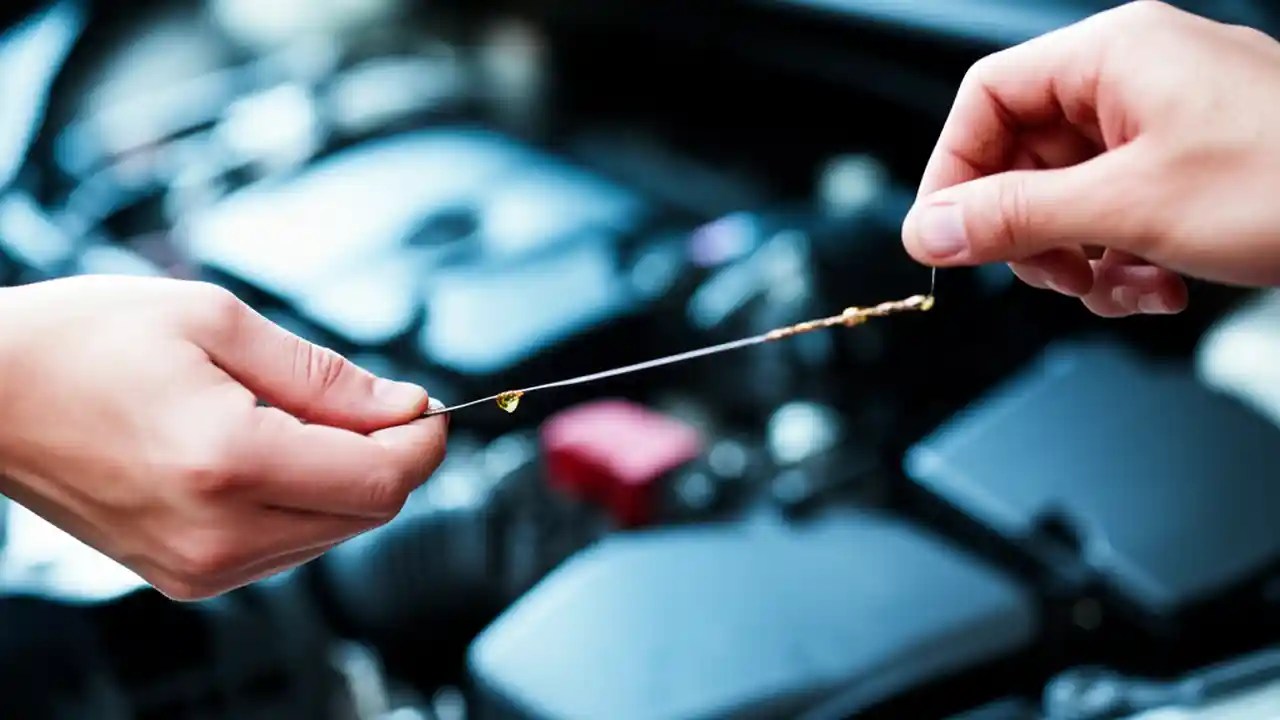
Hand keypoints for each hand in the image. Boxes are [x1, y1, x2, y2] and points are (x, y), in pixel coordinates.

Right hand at [0, 276, 446, 599]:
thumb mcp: (216, 322)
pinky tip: (264, 450)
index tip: (425, 406)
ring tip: (286, 416)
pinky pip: (287, 544)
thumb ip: (324, 375)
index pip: (381, 481)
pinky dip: (302, 498)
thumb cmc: (83, 343)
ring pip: (333, 532)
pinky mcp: (187, 577)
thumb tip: (403, 406)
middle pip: (367, 513)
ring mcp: (201, 567)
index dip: (423, 442)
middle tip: (360, 398)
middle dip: (385, 455)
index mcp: (231, 464)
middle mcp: (219, 536)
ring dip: (342, 476)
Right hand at [901, 1, 1279, 315]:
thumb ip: (1015, 217)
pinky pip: (1115, 217)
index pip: (986, 101)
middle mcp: (1133, 82)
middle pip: (1022, 157)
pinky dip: (1122, 264)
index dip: (954, 173)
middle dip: (1031, 232)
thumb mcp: (1131, 206)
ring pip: (1067, 198)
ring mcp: (1163, 127)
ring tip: (1120, 288)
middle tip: (1051, 274)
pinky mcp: (1189, 171)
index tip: (947, 236)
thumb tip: (930, 229)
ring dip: (1081, 260)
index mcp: (1113, 57)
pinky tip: (1156, 288)